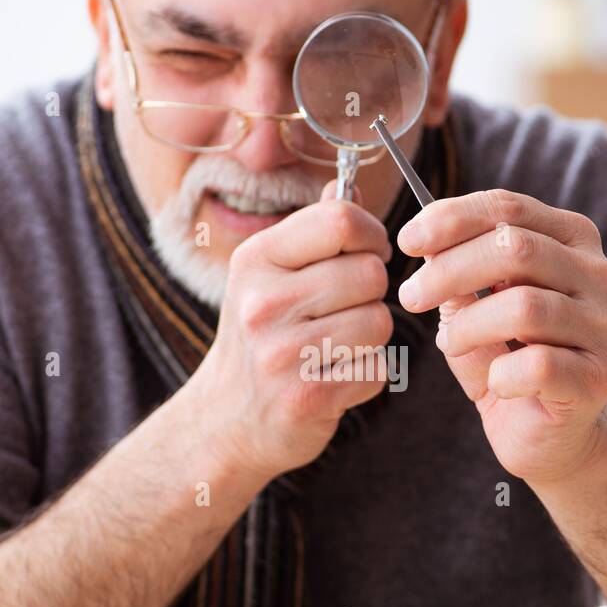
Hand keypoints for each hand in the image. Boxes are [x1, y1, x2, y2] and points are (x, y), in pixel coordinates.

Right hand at [191, 182, 392, 485]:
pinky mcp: (309, 397)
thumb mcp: (266, 276)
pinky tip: (334, 378)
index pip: (341, 221)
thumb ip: (310, 232)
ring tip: (338, 345)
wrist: (227, 421)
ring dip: (370, 336)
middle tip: (345, 309)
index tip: (367, 252)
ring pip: (379, 322)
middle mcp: (263, 303)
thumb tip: (347, 185)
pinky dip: (366, 375)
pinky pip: (376, 369)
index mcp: (255, 260)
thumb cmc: (258, 338)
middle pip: (370, 274)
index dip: (371, 234)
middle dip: (371, 292)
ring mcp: (284, 354)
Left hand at [397, 188, 606, 484]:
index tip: (406, 240)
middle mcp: (599, 274)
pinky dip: (501, 374)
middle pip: (515, 248)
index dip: (452, 218)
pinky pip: (540, 365)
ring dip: (469, 325)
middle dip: (450, 269)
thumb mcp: (473, 310)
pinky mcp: (599, 378)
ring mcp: (605, 326)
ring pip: (525, 306)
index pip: (509, 209)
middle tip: (410, 295)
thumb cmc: (508, 361)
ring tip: (448, 342)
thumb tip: (428, 247)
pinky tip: (495, 382)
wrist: (549, 436)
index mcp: (571, 241)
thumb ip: (457, 278)